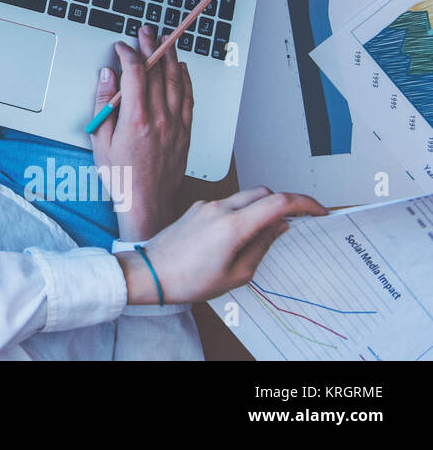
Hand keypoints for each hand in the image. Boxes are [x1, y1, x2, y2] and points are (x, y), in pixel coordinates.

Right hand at [89, 26, 191, 240]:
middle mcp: (159, 118)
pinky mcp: (185, 131)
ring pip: (176, 80)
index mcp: (135, 119)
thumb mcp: (98, 139)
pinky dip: (185, 79)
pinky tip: (181, 68)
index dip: (128, 53)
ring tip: (165, 41)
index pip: (135, 73)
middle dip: (151, 46)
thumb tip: (106, 76)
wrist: (147, 202)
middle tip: (146, 31)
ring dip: (170, 57)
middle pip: (157, 71)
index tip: (121, 46)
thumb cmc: (121, 176)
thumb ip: (102, 103)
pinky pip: (188, 97)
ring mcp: (176, 124)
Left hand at [115, 188, 328, 303]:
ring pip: (245, 196)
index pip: (279, 202)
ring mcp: (206, 205)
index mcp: (233, 225)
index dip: (305, 203)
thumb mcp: (237, 274)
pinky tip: (242, 234)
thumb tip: (280, 227)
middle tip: (298, 220)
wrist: (151, 273)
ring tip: (269, 231)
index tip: (319, 211)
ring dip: (262, 207)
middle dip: (285, 203)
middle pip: (264, 192)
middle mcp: (220, 208)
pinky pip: (228, 203)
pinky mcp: (196, 208)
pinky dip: (242, 212)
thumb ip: (262, 246)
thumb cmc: (189, 280)